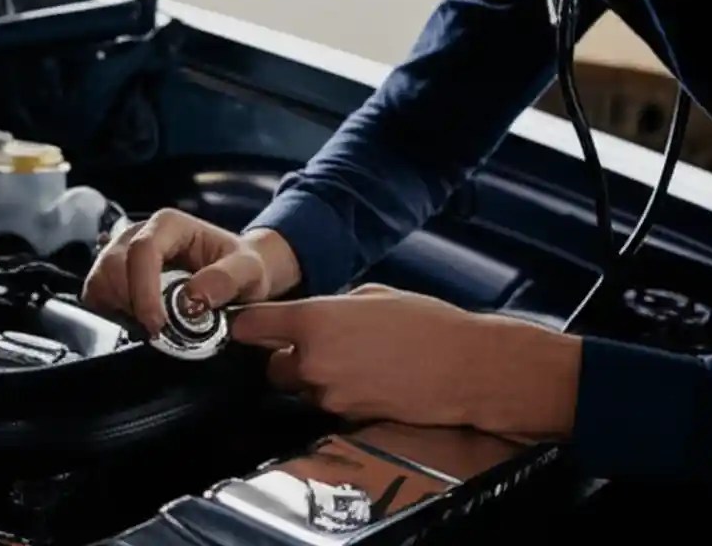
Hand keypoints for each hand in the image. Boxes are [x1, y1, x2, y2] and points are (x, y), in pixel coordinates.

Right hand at [81, 209, 298, 334]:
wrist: (237, 274)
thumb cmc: (242, 268)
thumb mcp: (249, 272)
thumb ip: (225, 281)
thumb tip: (190, 300)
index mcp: (169, 224)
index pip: (141, 250)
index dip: (143, 290)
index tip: (157, 325)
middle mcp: (138, 233)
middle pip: (111, 267)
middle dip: (131, 304)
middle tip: (158, 329)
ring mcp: (122, 254)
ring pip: (98, 282)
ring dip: (119, 311)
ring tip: (151, 325)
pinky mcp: (115, 276)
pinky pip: (96, 296)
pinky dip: (112, 315)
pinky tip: (139, 322)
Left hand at [230, 284, 581, 437]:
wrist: (466, 368)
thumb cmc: (428, 326)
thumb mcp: (372, 295)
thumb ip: (332, 306)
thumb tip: (313, 314)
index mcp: (314, 322)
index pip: (249, 326)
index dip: (245, 324)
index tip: (246, 323)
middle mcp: (313, 362)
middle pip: (270, 365)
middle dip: (285, 356)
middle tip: (316, 343)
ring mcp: (329, 394)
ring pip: (300, 387)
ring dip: (314, 376)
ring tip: (354, 360)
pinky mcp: (346, 417)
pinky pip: (327, 403)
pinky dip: (338, 391)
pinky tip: (367, 377)